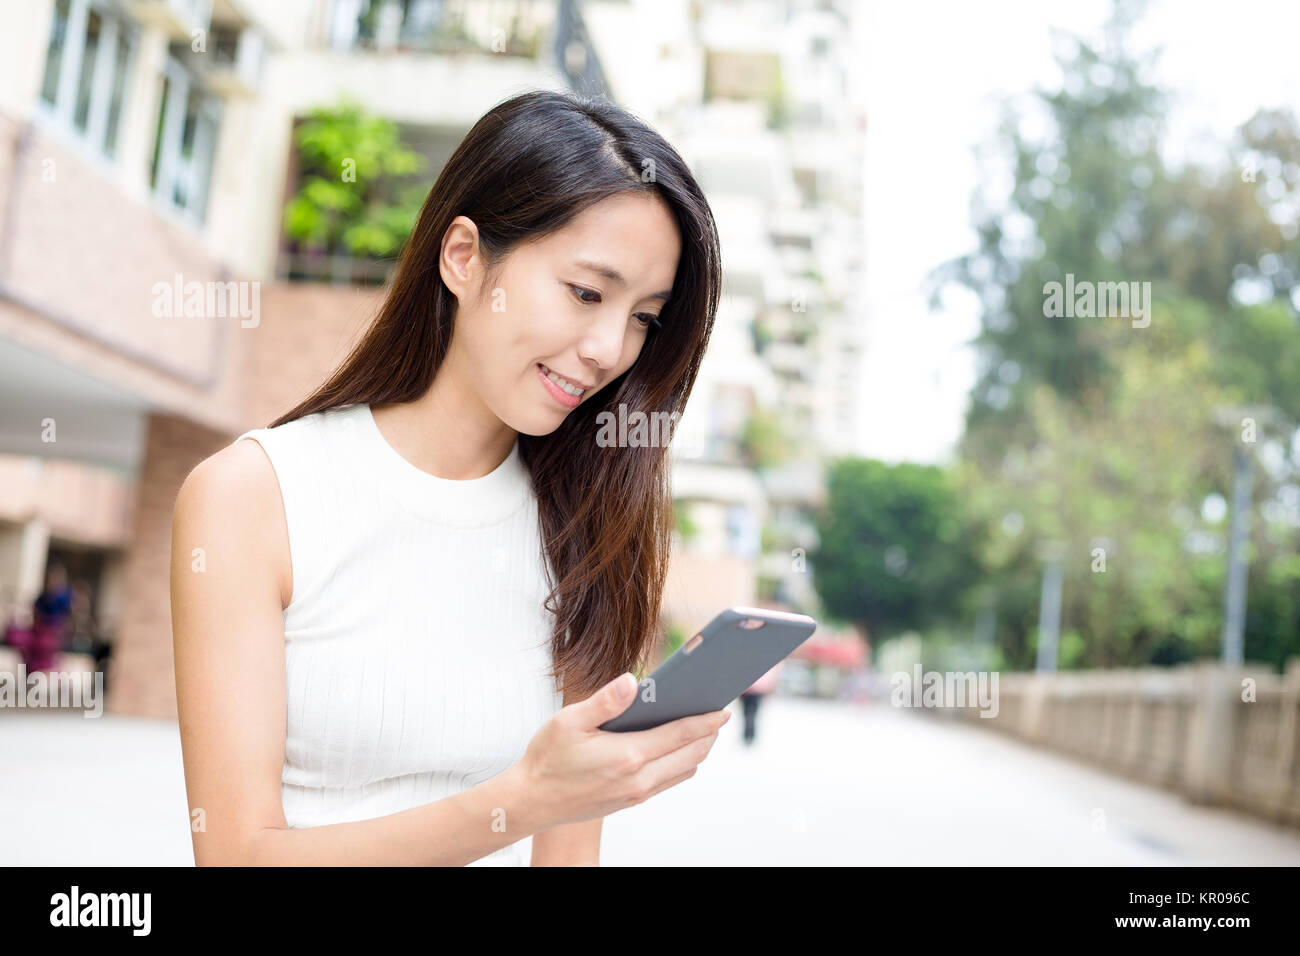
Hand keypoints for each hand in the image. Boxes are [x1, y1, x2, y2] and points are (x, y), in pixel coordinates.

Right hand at [514, 672, 729, 829]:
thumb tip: (632, 681)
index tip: (723, 709)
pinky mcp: (631, 801)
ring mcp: (636, 794)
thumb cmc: (548, 758)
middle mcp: (638, 779)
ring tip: (700, 728)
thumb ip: (605, 701)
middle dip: (708, 735)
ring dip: (697, 751)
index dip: (706, 721)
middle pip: (691, 755)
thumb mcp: (569, 721)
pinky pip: (669, 781)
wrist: (532, 801)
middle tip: (717, 714)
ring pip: (683, 771)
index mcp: (627, 756)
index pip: (681, 735)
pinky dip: (681, 763)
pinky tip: (674, 747)